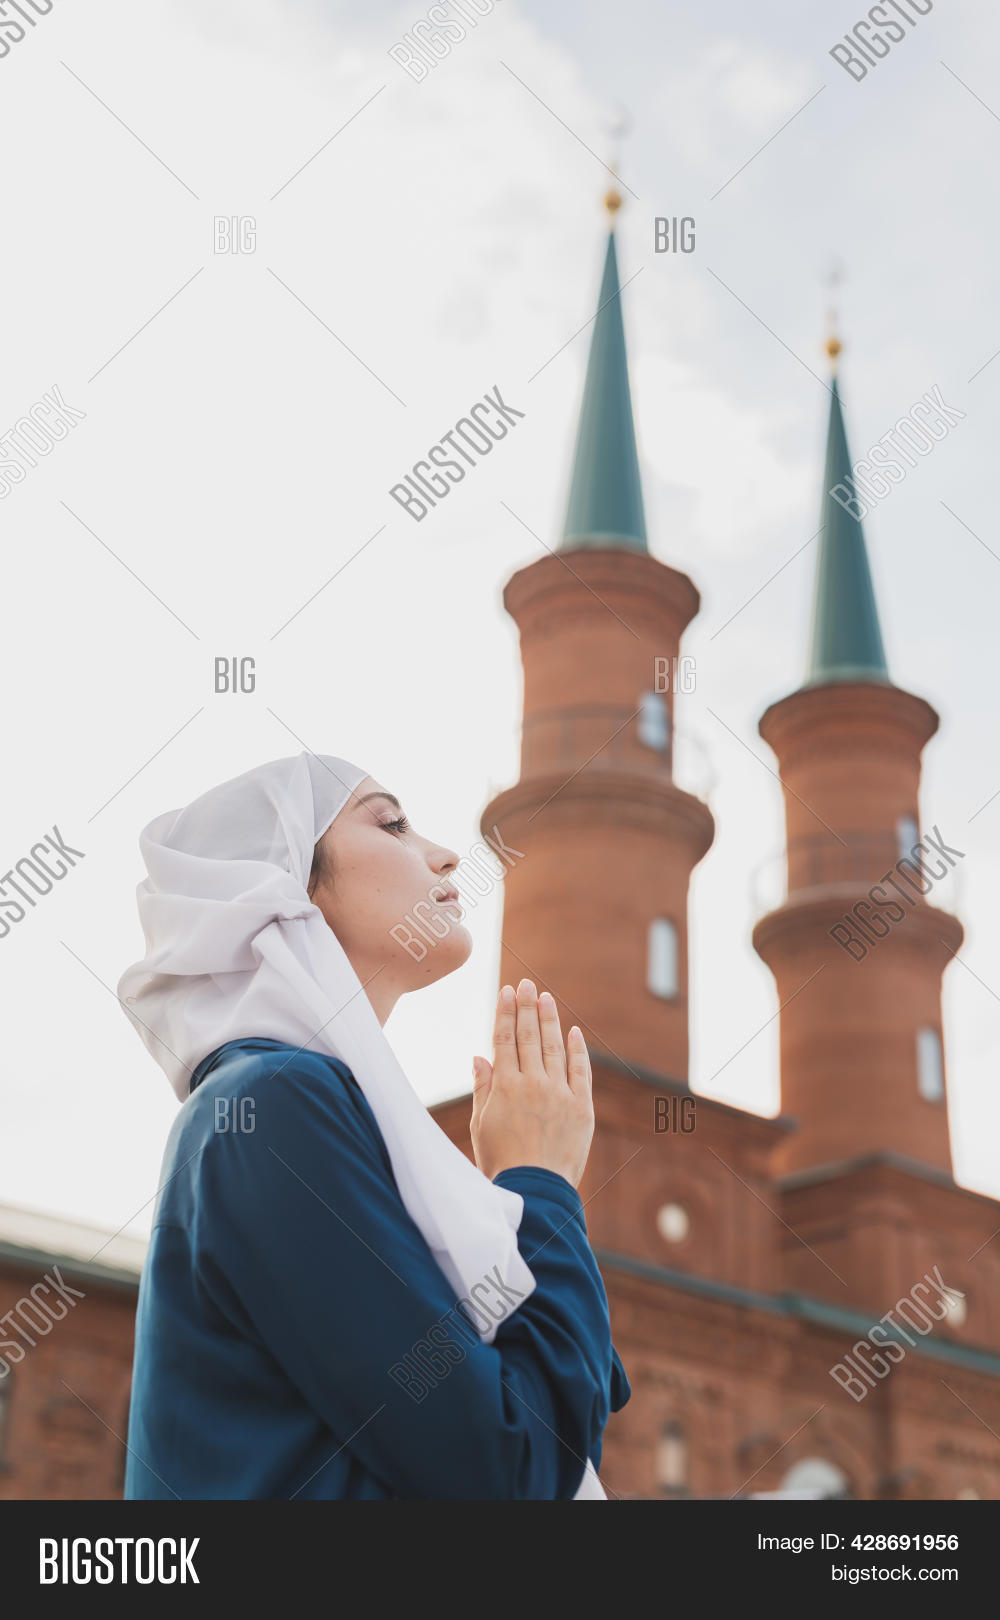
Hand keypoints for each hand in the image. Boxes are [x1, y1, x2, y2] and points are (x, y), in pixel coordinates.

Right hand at [470, 979, 593, 1187]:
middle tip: (525, 983)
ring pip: (554, 1047)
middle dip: (526, 1006)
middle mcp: (533, 1084)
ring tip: (545, 997)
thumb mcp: (482, 1126)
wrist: (534, 1193)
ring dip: (549, 1019)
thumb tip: (479, 1055)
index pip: (503, 1039)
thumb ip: (483, 1088)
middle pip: (528, 1036)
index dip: (504, 1012)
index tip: (506, 991)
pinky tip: (573, 1032)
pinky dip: (577, 1050)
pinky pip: (581, 1072)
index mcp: (505, 1087)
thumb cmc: (501, 1163)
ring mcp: (560, 1094)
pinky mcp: (582, 1108)